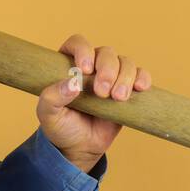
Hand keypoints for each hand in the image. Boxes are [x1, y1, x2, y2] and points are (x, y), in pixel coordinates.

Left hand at [36, 33, 153, 172]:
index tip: (85, 69)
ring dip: (125, 77)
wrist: (79, 147)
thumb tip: (73, 83)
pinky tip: (139, 89)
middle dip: (107, 70)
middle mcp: (92, 66)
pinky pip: (140, 74)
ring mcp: (111, 76)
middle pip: (105, 53)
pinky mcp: (127, 88)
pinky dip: (142, 78)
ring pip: (125, 62)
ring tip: (118, 98)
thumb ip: (52, 97)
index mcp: (68, 64)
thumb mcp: (47, 114)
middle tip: (102, 92)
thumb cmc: (61, 127)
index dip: (83, 50)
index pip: (77, 43)